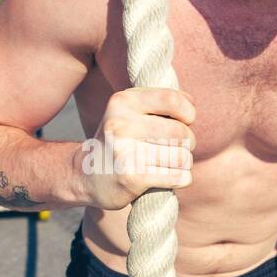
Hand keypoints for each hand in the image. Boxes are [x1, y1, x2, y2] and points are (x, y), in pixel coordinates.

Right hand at [75, 87, 195, 208]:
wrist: (85, 176)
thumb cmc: (119, 141)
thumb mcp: (128, 112)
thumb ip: (157, 102)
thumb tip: (190, 101)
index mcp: (123, 102)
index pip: (171, 99)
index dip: (188, 111)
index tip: (187, 120)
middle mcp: (120, 124)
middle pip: (180, 131)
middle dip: (189, 141)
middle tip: (180, 147)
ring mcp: (125, 152)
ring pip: (181, 156)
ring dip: (185, 162)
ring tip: (173, 162)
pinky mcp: (132, 178)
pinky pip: (176, 176)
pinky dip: (182, 178)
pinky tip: (174, 177)